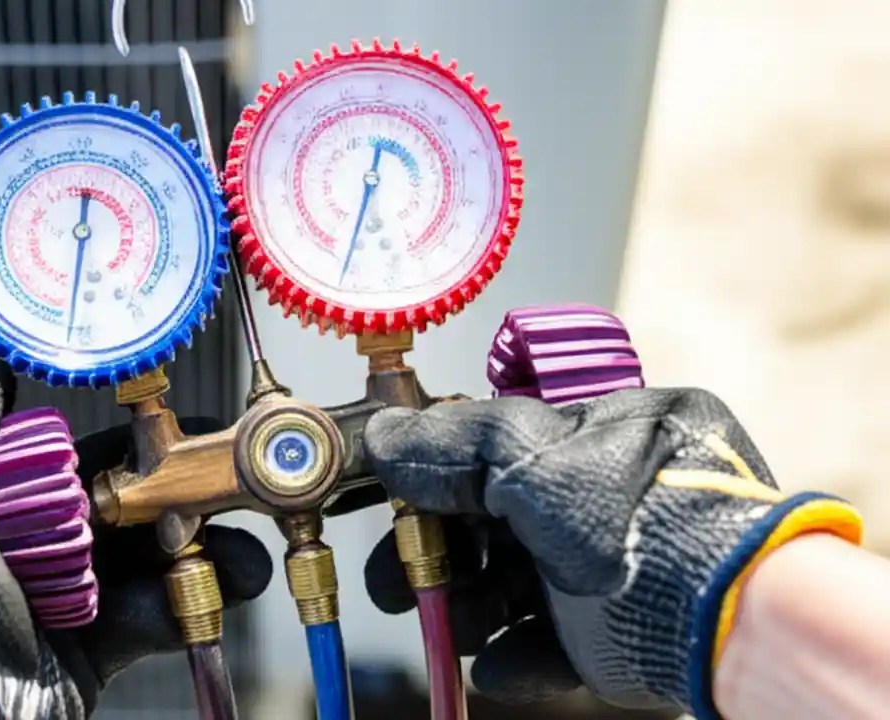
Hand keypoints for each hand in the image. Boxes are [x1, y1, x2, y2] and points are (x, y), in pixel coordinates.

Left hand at [0, 361, 270, 718]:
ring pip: (142, 560)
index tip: (173, 431)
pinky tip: (235, 573)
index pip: (62, 458)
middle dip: (177, 490)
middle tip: (223, 477)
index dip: (123, 443)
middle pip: (116, 505)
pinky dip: (195, 595)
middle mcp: (12, 550)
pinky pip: (150, 616)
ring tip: (243, 531)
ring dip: (200, 541)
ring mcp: (49, 603)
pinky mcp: (82, 654)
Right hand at [361, 388, 861, 716]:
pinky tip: (495, 665)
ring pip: (517, 587)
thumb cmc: (635, 516)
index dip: (444, 472)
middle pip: (501, 522)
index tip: (397, 499)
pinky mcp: (620, 636)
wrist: (719, 613)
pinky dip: (516, 658)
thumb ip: (451, 447)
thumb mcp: (529, 457)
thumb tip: (385, 439)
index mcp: (610, 434)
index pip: (506, 445)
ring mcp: (618, 569)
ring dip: (470, 609)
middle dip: (443, 555)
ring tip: (450, 627)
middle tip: (395, 583)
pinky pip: (552, 646)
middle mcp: (614, 499)